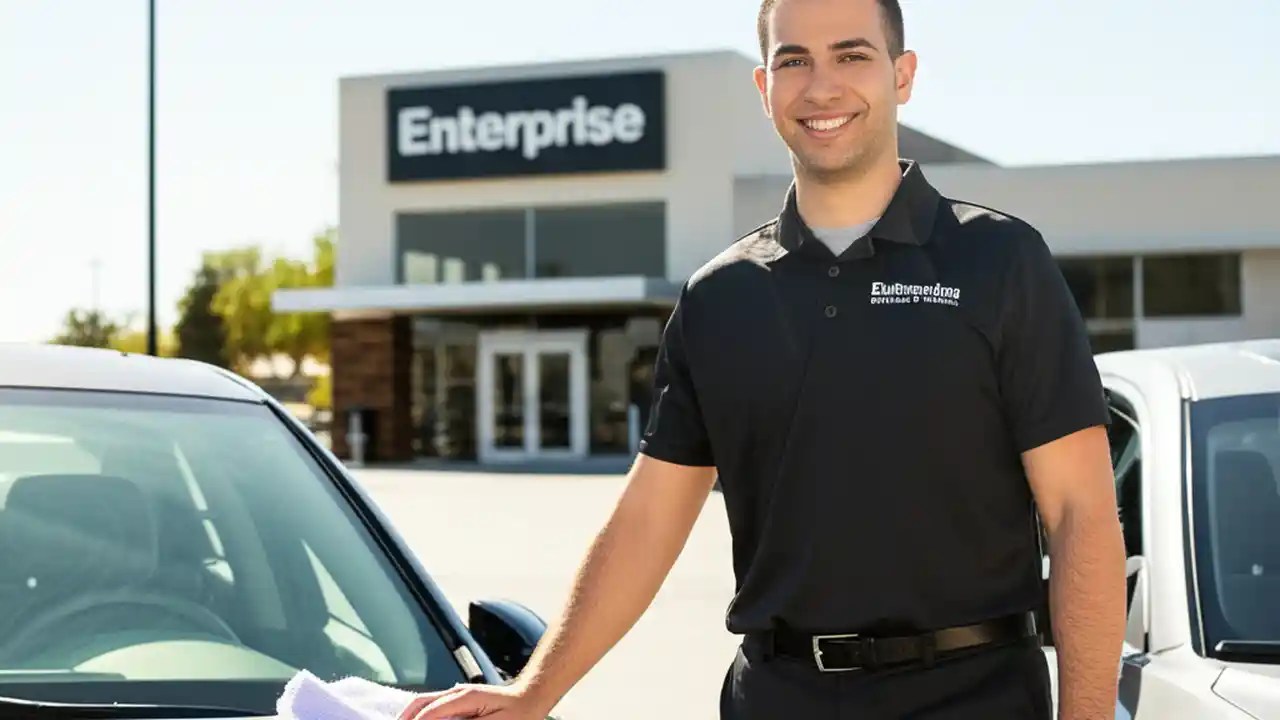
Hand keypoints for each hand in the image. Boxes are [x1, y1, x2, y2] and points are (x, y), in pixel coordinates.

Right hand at [397, 682, 548, 719]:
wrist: (530, 698)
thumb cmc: (517, 714)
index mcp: (464, 697)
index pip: (431, 711)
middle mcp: (456, 693)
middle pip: (420, 703)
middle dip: (405, 717)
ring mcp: (456, 695)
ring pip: (424, 704)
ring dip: (411, 716)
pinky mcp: (458, 701)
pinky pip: (434, 708)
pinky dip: (422, 715)